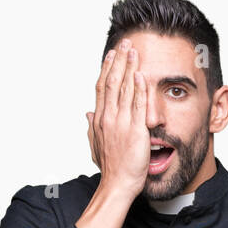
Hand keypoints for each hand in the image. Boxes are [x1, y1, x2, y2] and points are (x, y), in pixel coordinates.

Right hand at [85, 37, 149, 196]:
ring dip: (129, 68)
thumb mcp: (96, 144)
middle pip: (111, 82)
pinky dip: (138, 89)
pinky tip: (140, 74)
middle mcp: (108, 118)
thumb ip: (91, 127)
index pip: (102, 88)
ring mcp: (120, 123)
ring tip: (134, 51)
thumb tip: (87, 113)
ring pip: (123, 89)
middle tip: (125, 43)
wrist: (117, 184)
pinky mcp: (134, 131)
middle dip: (119, 61)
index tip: (112, 54)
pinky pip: (136, 105)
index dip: (107, 68)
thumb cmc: (111, 167)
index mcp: (100, 119)